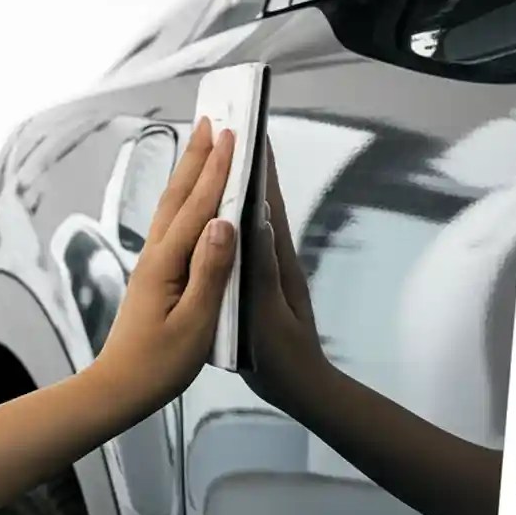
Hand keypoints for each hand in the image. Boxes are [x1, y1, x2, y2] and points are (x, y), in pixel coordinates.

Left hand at [94, 119, 237, 413]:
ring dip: (189, 171)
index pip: (198, 207)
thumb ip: (211, 271)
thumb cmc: (159, 365)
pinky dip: (185, 198)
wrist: (118, 389)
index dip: (218, 170)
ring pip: (172, 205)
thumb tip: (224, 222)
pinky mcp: (154, 275)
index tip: (234, 135)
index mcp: (167, 264)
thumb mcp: (195, 323)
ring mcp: (152, 264)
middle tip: (214, 119)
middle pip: (179, 195)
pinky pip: (172, 223)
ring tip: (202, 144)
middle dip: (199, 156)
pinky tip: (190, 196)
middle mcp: (155, 255)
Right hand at [242, 142, 330, 410]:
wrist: (301, 388)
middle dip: (247, 164)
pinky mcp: (258, 283)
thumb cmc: (284, 358)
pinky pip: (242, 241)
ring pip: (250, 219)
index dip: (260, 164)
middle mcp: (273, 257)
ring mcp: (266, 269)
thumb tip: (259, 219)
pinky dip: (229, 218)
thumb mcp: (270, 317)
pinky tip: (214, 214)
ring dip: (237, 187)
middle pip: (260, 201)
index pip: (268, 201)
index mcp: (276, 261)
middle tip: (229, 128)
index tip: (250, 126)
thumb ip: (264, 272)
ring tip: (218, 158)